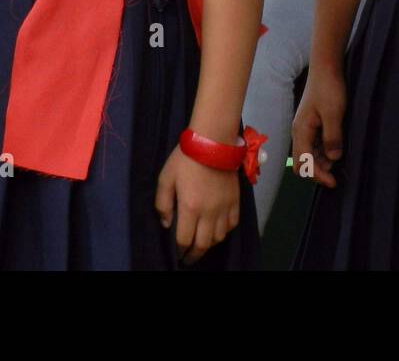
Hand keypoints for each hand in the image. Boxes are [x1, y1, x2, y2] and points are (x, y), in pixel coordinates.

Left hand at [154, 146, 240, 264]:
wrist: (213, 141)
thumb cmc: (185, 159)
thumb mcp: (165, 178)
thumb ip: (162, 204)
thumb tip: (166, 223)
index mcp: (190, 207)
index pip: (185, 239)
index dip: (180, 250)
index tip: (177, 252)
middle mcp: (209, 212)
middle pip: (203, 244)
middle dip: (194, 254)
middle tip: (188, 256)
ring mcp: (224, 206)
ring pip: (219, 237)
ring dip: (209, 243)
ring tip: (202, 242)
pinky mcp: (235, 200)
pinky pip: (233, 224)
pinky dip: (225, 231)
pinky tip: (218, 229)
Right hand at [291, 68, 345, 187]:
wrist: (326, 68)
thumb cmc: (328, 88)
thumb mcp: (333, 113)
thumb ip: (332, 137)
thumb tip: (334, 158)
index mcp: (301, 131)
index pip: (303, 163)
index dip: (317, 174)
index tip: (333, 181)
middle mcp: (300, 132)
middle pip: (304, 162)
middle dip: (318, 171)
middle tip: (337, 174)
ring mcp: (306, 129)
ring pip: (310, 154)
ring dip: (322, 162)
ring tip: (339, 162)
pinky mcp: (313, 124)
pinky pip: (316, 145)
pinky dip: (324, 152)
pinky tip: (337, 150)